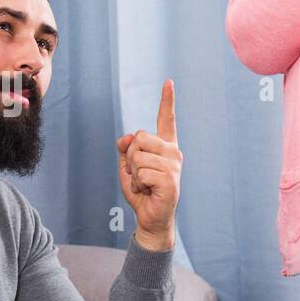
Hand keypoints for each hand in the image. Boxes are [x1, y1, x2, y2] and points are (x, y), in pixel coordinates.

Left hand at [116, 79, 181, 250]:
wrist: (151, 218)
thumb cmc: (142, 192)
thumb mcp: (128, 167)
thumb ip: (126, 150)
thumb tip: (126, 138)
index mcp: (165, 146)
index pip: (166, 119)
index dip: (167, 100)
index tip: (169, 82)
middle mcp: (173, 152)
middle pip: (140, 137)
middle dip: (130, 156)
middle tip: (138, 174)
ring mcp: (174, 166)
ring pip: (138, 155)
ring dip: (133, 173)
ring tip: (143, 184)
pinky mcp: (170, 180)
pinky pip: (141, 172)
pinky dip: (137, 183)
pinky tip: (147, 191)